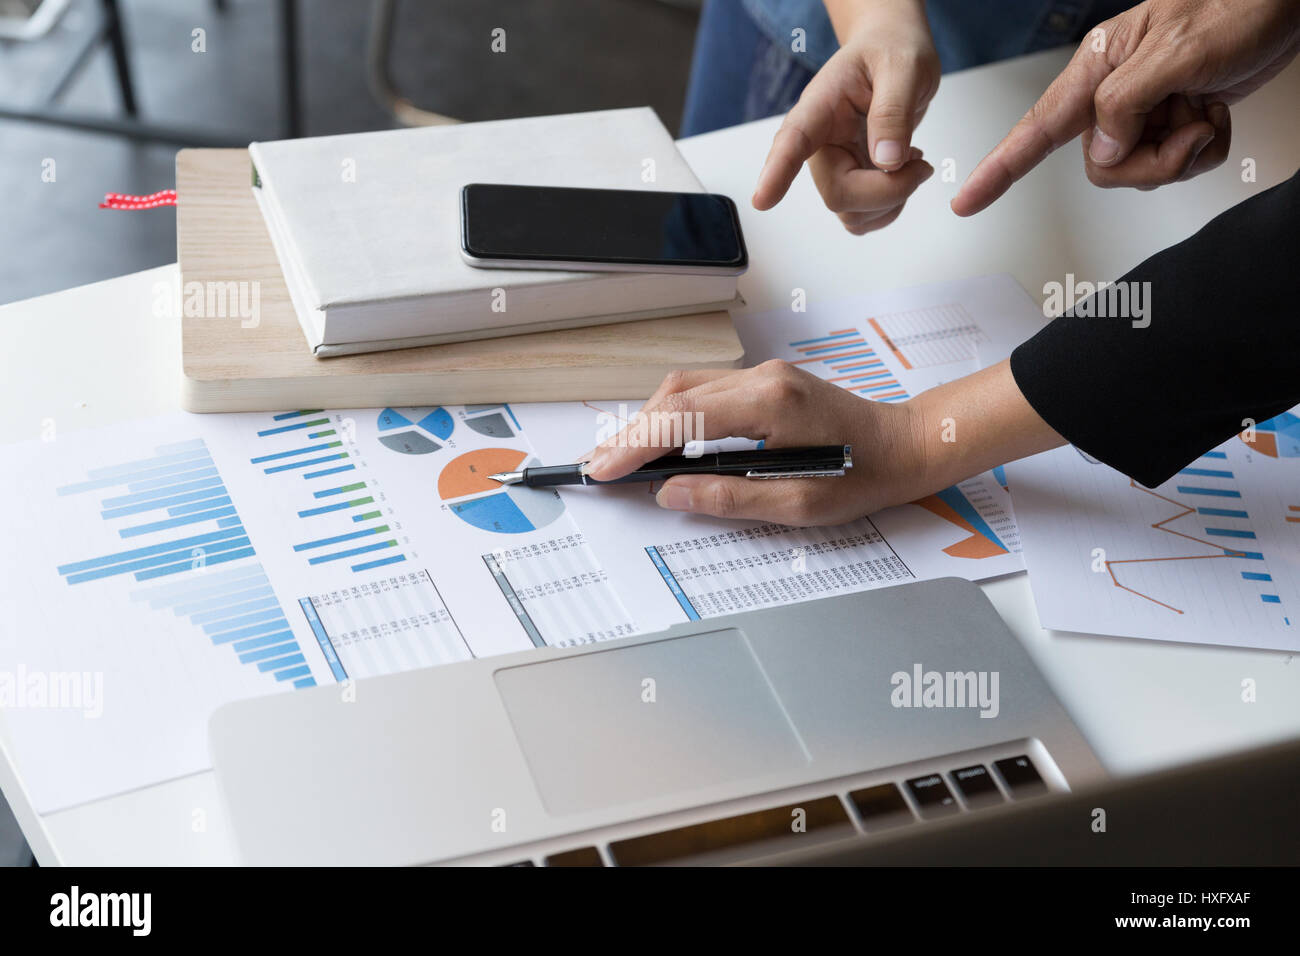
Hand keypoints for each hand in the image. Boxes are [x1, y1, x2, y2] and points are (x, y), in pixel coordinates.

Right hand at [582, 361, 925, 524]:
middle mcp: (762, 378)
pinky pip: (703, 391)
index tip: (604, 469)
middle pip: (674, 397)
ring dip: (647, 421)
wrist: (906, 444)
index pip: (682, 419)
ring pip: (684, 388)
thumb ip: (731, 499)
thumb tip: (672, 493)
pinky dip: (672, 415)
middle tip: (597, 467)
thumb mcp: (800, 503)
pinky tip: (660, 442)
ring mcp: (762, 374)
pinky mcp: (764, 382)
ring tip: (619, 458)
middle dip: (630, 433)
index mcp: (771, 404)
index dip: (635, 444)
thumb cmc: (866, 475)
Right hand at [752, 0, 938, 233]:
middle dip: (886, 191)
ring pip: (852, 214)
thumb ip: (893, 112)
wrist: (893, 50)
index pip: (793, 142)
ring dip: (891, 201)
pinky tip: (904, 173)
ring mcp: (836, 167)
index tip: (762, 200)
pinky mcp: (852, 181)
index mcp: (821, 108)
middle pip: (837, 194)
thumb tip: (887, 161)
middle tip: (921, 164)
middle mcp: (820, 144)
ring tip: (914, 162)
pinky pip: (865, 216)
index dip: (777, 172)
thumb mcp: (903, 66)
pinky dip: (892, 206)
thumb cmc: (891, 50)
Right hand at [952, 0, 1299, 215]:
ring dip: (1182, 154)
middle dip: (1150, 164)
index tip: (967, 201)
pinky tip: (1213, 114)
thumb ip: (1126, 103)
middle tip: (1187, 131)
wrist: (1285, 2)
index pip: (1035, 128)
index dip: (998, 170)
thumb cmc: (1237, 6)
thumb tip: (1100, 148)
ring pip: (1137, 171)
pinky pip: (1173, 164)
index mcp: (1097, 68)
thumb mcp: (1177, 51)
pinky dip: (1203, 148)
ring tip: (1205, 114)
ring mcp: (1143, 110)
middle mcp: (1112, 94)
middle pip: (1101, 166)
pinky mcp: (1172, 121)